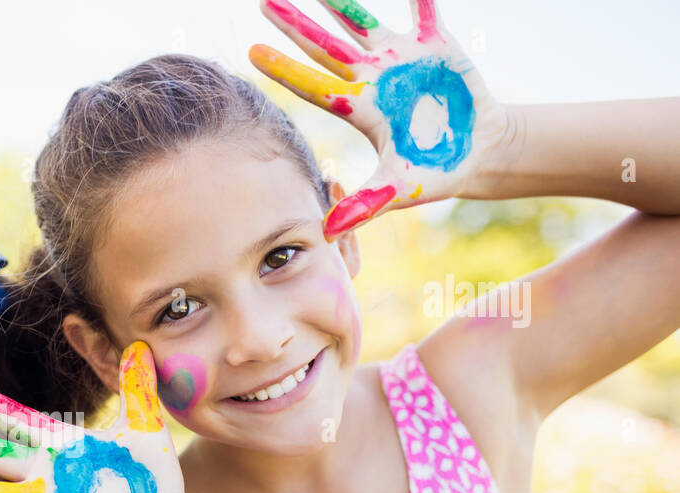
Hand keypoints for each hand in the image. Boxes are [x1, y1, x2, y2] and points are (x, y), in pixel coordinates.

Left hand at [250, 0, 512, 236]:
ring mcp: (401, 58)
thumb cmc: (433, 173)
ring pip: (363, 22)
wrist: (477, 153)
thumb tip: (326, 232)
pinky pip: (424, 10)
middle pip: (325, 47)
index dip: (285, 70)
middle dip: (295, 25)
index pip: (313, 86)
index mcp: (360, 109)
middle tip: (263, 2)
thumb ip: (364, 205)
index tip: (251, 52)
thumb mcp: (398, 190)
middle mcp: (373, 79)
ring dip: (339, 2)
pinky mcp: (436, 44)